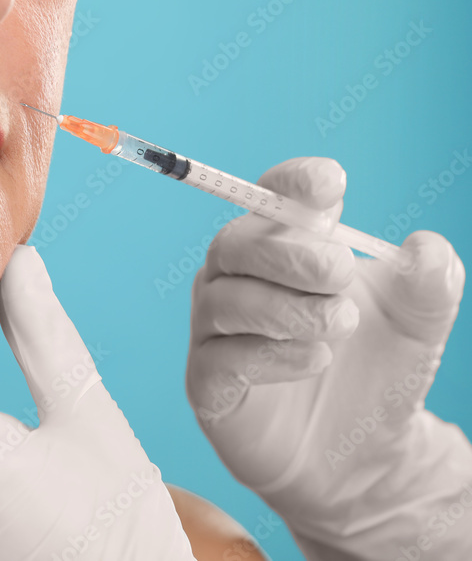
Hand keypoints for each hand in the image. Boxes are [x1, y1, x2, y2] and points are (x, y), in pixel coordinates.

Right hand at [186, 157, 464, 528]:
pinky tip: (316, 360)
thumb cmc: (375, 372)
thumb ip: (430, 282)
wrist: (361, 454)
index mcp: (283, 248)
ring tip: (339, 327)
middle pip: (236, 243)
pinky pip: (221, 356)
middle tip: (343, 274)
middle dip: (290, 252)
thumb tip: (423, 248)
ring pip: (225, 299)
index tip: (332, 186)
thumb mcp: (419, 325)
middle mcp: (238, 280)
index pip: (270, 197)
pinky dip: (271, 354)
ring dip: (286, 307)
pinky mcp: (207, 383)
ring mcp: (216, 331)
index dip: (290, 184)